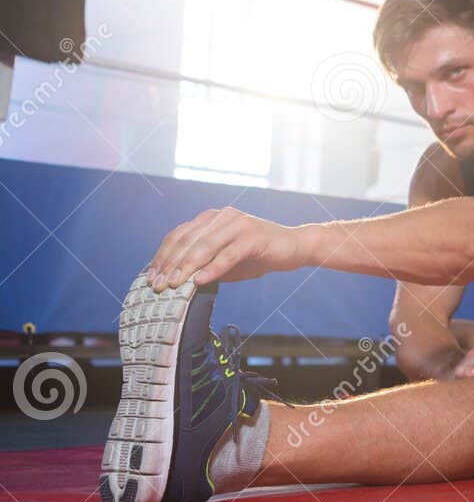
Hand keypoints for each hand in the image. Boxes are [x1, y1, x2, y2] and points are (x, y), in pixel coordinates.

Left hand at [149, 208, 304, 290]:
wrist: (295, 247)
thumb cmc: (258, 255)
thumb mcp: (225, 260)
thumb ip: (204, 264)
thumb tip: (176, 283)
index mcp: (211, 218)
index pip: (178, 236)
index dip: (162, 256)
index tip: (150, 277)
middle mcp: (222, 216)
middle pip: (187, 240)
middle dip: (170, 264)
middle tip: (158, 285)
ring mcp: (238, 224)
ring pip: (205, 246)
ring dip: (187, 267)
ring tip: (175, 285)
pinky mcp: (253, 236)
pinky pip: (228, 254)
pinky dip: (213, 268)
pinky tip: (201, 281)